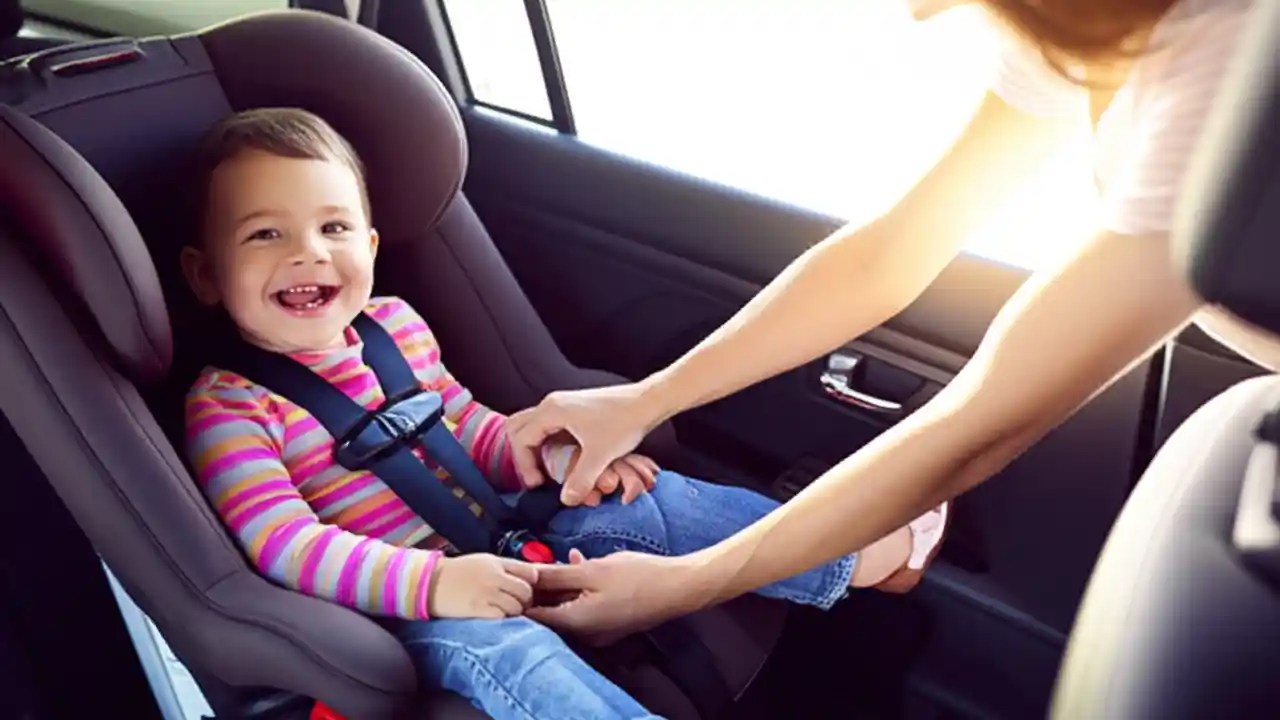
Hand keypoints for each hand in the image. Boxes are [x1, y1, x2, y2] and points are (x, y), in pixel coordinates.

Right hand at [428, 554, 539, 618]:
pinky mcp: (479, 610)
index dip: (532, 583)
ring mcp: (487, 594)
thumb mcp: (482, 561)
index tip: (526, 590)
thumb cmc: (456, 573)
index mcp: (497, 563)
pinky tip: (494, 618)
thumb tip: (529, 576)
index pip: (530, 572)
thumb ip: (505, 567)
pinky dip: (503, 619)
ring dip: (514, 612)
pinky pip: (503, 617)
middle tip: (517, 605)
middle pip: (526, 591)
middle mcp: (495, 577)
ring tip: (504, 613)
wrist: (429, 583)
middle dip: (525, 600)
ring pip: (517, 607)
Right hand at [507, 383, 666, 505]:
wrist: (647, 402)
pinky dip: (548, 443)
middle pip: (519, 428)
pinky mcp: (574, 408)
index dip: (525, 466)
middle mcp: (553, 403)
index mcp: (552, 410)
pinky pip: (549, 425)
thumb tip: (566, 500)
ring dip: (535, 449)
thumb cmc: (624, 422)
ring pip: (534, 426)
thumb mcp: (601, 455)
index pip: (522, 440)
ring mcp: (564, 403)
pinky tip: (563, 459)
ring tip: (547, 471)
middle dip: (523, 455)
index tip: (538, 484)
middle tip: (536, 476)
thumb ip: (580, 479)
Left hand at [526, 549, 713, 642]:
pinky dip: (578, 587)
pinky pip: (584, 605)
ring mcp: (598, 630)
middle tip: (538, 562)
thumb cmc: (638, 578)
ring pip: (568, 606)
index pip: (534, 616)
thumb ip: (556, 574)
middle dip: (542, 587)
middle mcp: (584, 633)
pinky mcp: (610, 621)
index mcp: (576, 623)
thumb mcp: (591, 571)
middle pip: (550, 612)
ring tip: (562, 559)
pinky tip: (581, 564)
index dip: (522, 595)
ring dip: (561, 584)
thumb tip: (527, 575)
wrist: (678, 587)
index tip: (518, 574)